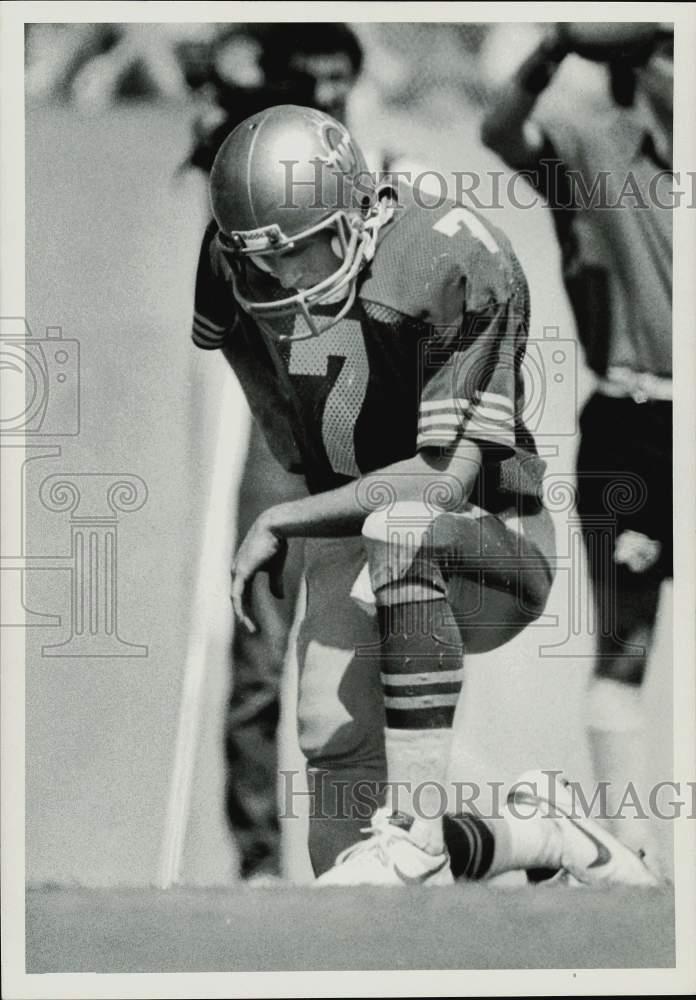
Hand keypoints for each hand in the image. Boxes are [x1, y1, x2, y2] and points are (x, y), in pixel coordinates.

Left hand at [230, 516, 287, 633]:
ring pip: (236, 600)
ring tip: (251, 628)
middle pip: (238, 598)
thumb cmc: (276, 543)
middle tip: (252, 629)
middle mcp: (237, 571)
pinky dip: (240, 608)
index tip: (255, 621)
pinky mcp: (240, 572)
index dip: (248, 608)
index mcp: (244, 570)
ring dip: (243, 615)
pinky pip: (237, 596)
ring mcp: (236, 572)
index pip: (243, 593)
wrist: (275, 527)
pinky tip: (244, 619)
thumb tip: (279, 597)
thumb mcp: (275, 567)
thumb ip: (275, 582)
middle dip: (245, 615)